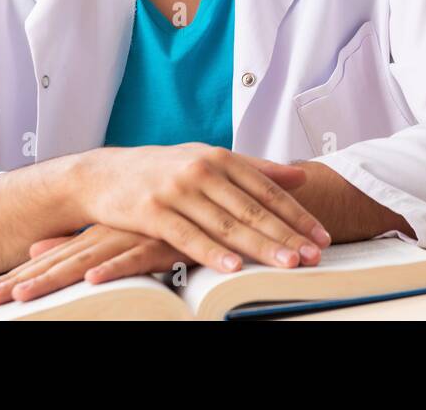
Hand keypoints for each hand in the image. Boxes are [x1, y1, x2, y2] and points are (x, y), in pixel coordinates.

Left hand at [0, 223, 185, 305]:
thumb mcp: (114, 234)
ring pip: (85, 262)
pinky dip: (114, 268)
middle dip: (23, 282)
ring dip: (54, 279)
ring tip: (24, 295)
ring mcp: (130, 238)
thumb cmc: (158, 222)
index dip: (19, 276)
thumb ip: (78, 243)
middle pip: (57, 263)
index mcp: (93, 235)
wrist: (205, 198)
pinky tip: (93, 279)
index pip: (49, 260)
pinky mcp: (160, 243)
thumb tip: (36, 247)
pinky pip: (134, 259)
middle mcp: (105, 235)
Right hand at [78, 144, 331, 273]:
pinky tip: (233, 267)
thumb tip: (299, 178)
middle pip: (252, 208)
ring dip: (259, 247)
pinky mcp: (153, 211)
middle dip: (286, 234)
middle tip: (313, 255)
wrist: (104, 174)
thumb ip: (255, 169)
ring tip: (286, 264)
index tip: (321, 236)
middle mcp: (202, 169)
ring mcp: (177, 190)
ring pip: (226, 224)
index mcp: (220, 157)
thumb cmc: (163, 169)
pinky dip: (212, 253)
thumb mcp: (208, 160)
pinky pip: (188, 236)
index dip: (297, 214)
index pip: (267, 190)